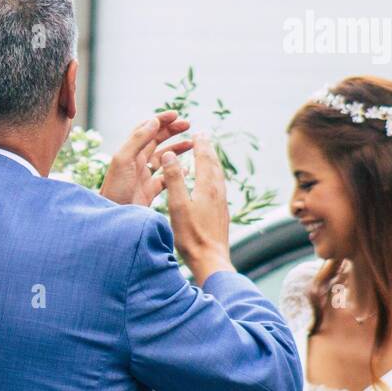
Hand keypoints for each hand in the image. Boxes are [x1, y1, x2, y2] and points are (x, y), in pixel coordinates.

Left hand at [99, 111, 192, 206]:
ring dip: (177, 149)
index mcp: (129, 152)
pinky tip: (187, 169)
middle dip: (172, 130)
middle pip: (156, 140)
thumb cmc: (114, 188)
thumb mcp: (124, 160)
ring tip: (192, 144)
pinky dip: (176, 172)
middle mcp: (136, 162)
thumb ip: (138, 140)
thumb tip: (153, 120)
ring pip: (163, 158)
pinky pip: (166, 178)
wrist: (113, 217)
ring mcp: (143, 176)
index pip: (146, 129)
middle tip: (188, 124)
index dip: (160, 120)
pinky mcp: (149, 191)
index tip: (176, 114)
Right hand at [160, 133, 231, 284]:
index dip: (200, 144)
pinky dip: (213, 175)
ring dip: (212, 161)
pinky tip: (209, 182)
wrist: (210, 259)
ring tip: (208, 153)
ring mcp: (221, 202)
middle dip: (208, 148)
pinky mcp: (221, 212)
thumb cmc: (191, 235)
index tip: (197, 131)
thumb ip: (174, 179)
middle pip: (213, 164)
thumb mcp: (177, 205)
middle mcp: (217, 191)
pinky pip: (218, 186)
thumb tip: (170, 155)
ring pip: (218, 175)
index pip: (204, 158)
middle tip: (203, 136)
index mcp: (207, 187)